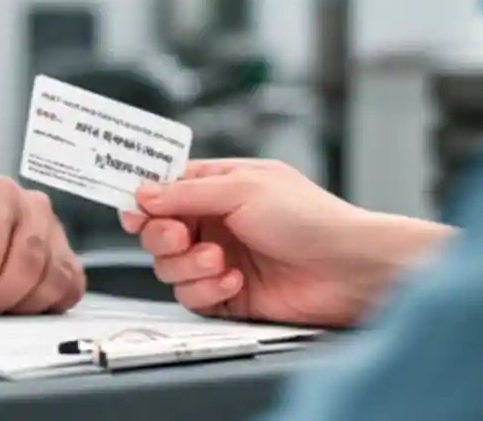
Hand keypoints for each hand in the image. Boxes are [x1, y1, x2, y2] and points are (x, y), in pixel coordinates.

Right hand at [123, 160, 454, 326]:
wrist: (348, 269)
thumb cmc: (309, 218)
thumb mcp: (242, 189)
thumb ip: (186, 193)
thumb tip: (142, 194)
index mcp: (219, 186)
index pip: (165, 189)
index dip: (145, 200)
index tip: (134, 211)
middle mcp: (215, 222)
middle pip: (158, 231)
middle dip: (162, 236)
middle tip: (181, 236)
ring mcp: (220, 259)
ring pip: (169, 266)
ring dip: (188, 265)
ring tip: (220, 261)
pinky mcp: (226, 295)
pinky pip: (191, 296)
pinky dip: (207, 289)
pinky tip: (235, 282)